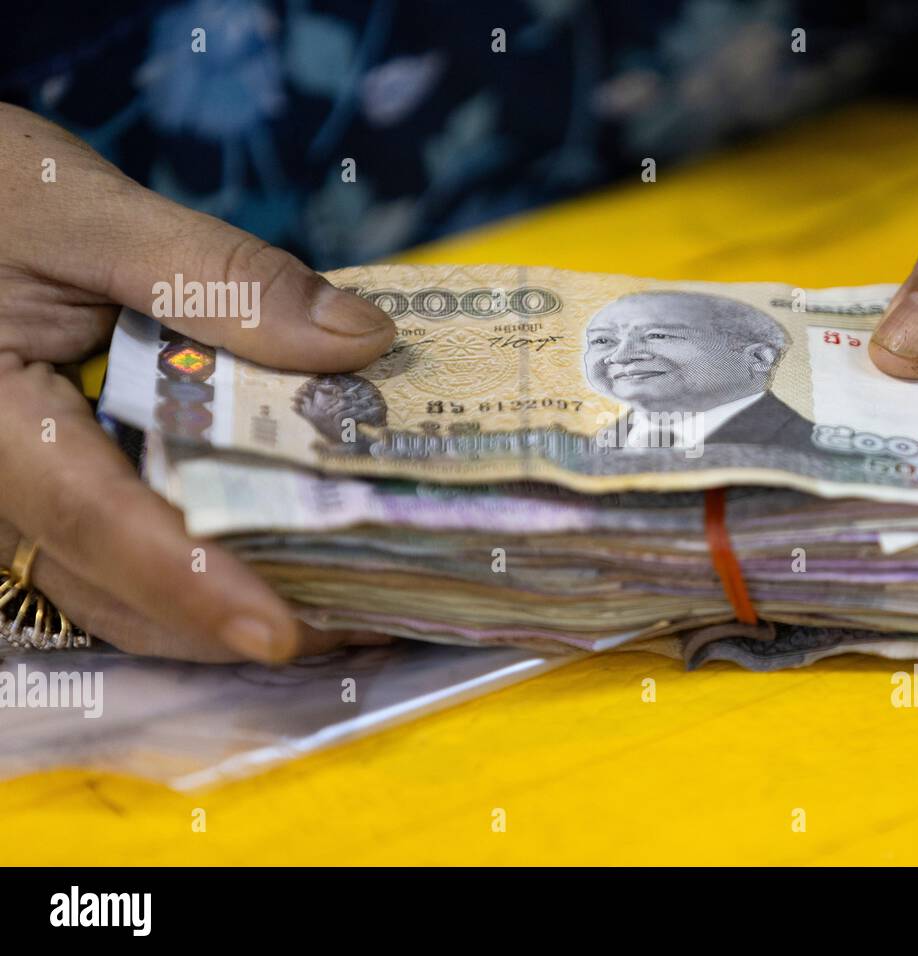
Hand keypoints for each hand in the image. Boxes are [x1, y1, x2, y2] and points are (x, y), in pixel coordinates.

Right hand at [0, 104, 396, 660]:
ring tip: (357, 604)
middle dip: (245, 621)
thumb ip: (218, 276)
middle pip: (122, 590)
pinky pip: (129, 558)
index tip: (281, 633)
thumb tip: (362, 341)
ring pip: (125, 595)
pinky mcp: (56, 493)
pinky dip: (213, 569)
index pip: (95, 519)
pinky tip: (296, 551)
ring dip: (237, 610)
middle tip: (372, 623)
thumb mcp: (85, 211)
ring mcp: (22, 502)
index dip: (193, 581)